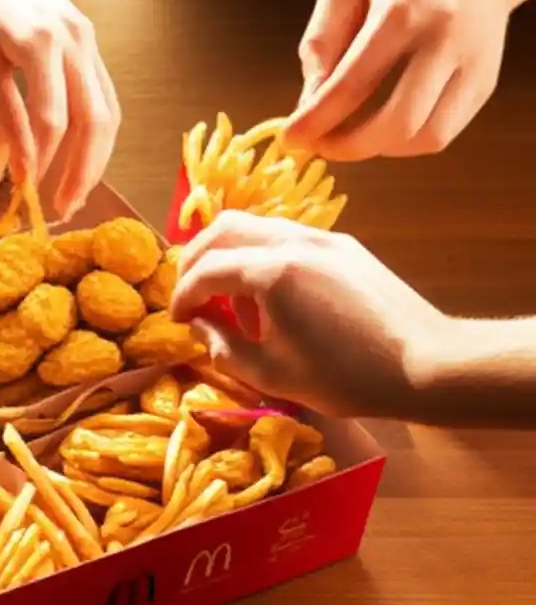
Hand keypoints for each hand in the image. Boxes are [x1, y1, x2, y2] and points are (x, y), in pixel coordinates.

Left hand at [0, 0, 118, 220]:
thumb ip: (7, 113)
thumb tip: (23, 165)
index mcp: (42, 41)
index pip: (53, 120)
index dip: (42, 162)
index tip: (26, 193)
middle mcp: (76, 39)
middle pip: (94, 121)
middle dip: (81, 172)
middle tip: (62, 210)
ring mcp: (89, 38)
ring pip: (108, 111)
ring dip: (95, 158)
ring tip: (73, 194)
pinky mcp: (89, 41)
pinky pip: (103, 94)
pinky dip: (95, 132)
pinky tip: (80, 158)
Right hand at [169, 211, 450, 417]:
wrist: (427, 364)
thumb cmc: (346, 377)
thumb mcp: (271, 374)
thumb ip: (223, 347)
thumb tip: (198, 327)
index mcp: (271, 273)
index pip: (205, 271)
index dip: (181, 296)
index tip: (176, 321)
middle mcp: (292, 241)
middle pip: (221, 229)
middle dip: (196, 261)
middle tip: (191, 298)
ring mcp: (320, 237)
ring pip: (254, 226)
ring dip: (229, 256)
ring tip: (232, 302)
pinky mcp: (342, 245)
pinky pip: (285, 237)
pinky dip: (261, 257)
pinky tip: (271, 299)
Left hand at [283, 0, 516, 160]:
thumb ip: (322, 38)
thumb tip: (309, 97)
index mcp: (404, 11)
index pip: (354, 82)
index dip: (317, 119)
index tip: (290, 138)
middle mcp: (445, 41)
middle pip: (398, 122)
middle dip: (349, 147)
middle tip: (319, 145)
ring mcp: (473, 64)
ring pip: (427, 137)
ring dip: (379, 151)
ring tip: (348, 138)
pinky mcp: (485, 82)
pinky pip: (444, 133)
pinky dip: (405, 144)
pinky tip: (381, 130)